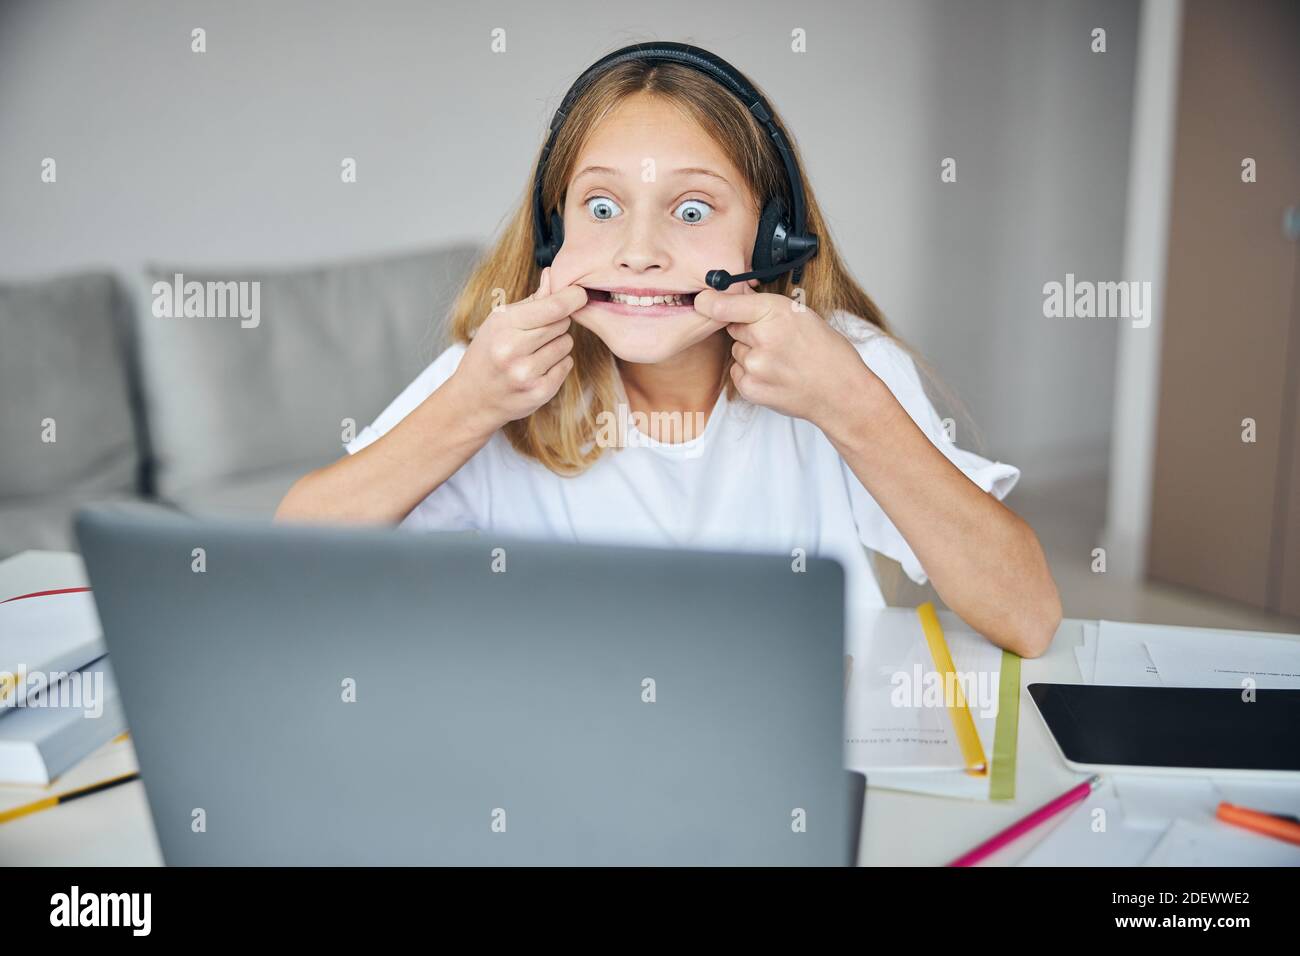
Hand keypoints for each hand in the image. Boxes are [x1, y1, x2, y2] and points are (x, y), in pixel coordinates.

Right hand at [445, 267, 585, 436]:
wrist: (472, 398)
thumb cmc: (487, 353)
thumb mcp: (499, 321)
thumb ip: (531, 301)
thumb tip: (552, 275)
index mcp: (503, 325)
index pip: (555, 306)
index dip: (573, 297)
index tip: (579, 294)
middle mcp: (513, 349)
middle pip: (563, 323)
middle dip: (557, 322)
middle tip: (536, 333)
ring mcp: (527, 373)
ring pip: (567, 344)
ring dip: (557, 344)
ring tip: (534, 352)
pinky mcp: (539, 392)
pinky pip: (567, 365)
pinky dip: (558, 364)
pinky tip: (538, 368)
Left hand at [693, 288, 872, 428]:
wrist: (840, 392)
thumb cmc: (826, 351)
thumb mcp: (801, 315)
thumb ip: (766, 308)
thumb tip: (731, 299)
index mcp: (777, 312)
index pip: (725, 304)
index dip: (710, 302)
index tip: (701, 301)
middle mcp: (763, 337)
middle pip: (732, 327)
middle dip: (748, 330)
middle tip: (776, 340)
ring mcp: (755, 365)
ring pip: (736, 350)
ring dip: (750, 353)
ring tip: (780, 360)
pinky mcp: (750, 388)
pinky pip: (738, 372)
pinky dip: (751, 373)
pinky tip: (775, 375)